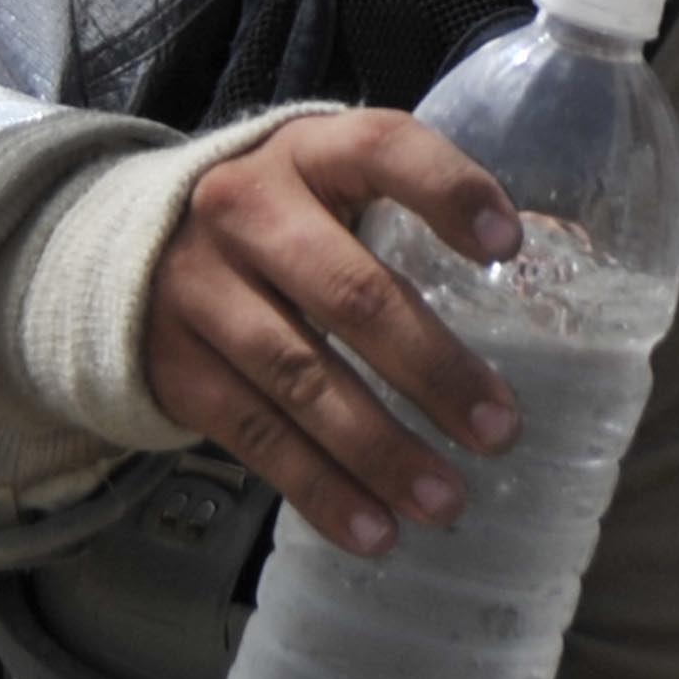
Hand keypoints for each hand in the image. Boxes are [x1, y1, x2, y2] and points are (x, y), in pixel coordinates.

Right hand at [146, 109, 522, 555]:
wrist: (128, 247)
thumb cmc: (285, 216)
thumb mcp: (336, 183)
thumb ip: (415, 210)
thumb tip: (551, 265)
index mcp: (310, 151)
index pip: (383, 148)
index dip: (447, 191)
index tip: (508, 248)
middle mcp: (247, 210)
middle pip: (348, 291)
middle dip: (431, 367)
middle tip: (500, 428)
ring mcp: (202, 290)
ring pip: (301, 377)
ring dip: (379, 449)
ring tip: (446, 501)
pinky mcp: (176, 366)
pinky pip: (256, 436)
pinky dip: (319, 488)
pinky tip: (373, 530)